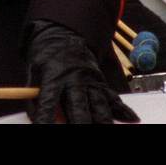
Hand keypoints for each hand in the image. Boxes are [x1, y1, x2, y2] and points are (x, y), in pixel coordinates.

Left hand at [23, 20, 138, 123]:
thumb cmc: (46, 57)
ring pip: (99, 105)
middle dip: (80, 123)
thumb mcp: (33, 72)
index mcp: (53, 76)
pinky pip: (113, 98)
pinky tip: (132, 119)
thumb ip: (34, 97)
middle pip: (79, 107)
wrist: (64, 36)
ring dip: (103, 121)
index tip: (43, 126)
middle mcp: (73, 79)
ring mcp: (90, 81)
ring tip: (106, 128)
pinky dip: (123, 110)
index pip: (48, 101)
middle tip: (81, 128)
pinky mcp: (100, 82)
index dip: (46, 117)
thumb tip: (36, 118)